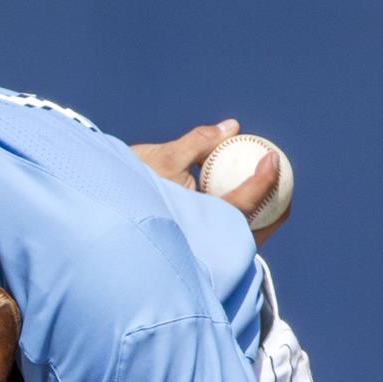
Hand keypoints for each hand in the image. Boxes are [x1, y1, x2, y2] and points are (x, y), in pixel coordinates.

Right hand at [131, 120, 290, 246]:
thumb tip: (232, 127)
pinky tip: (237, 199)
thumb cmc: (130, 185)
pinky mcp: (194, 254)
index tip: (272, 158)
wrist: (101, 217)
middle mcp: (202, 244)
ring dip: (258, 215)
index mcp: (197, 223)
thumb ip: (199, 141)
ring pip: (242, 237)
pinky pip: (226, 235)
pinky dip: (238, 218)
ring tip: (265, 190)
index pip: (242, 204)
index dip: (264, 182)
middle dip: (277, 208)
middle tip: (280, 179)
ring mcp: (200, 253)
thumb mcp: (163, 157)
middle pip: (254, 231)